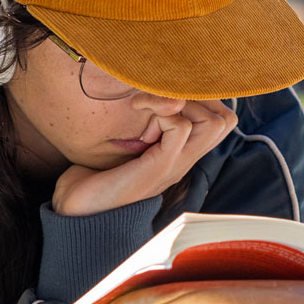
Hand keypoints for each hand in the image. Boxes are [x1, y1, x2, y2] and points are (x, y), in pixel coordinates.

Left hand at [50, 100, 237, 215]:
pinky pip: (180, 126)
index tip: (164, 95)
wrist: (77, 209)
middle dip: (196, 96)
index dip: (201, 98)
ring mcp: (175, 165)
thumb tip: (153, 95)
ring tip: (146, 104)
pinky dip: (160, 110)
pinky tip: (135, 111)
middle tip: (159, 97)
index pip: (222, 120)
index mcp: (180, 155)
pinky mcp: (159, 168)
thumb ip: (144, 122)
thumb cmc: (94, 175)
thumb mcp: (124, 143)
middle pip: (226, 120)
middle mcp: (184, 160)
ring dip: (179, 100)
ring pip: (214, 122)